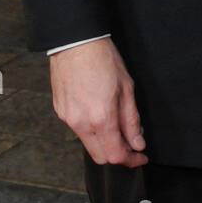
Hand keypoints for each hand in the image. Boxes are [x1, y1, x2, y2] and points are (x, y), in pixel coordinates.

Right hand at [49, 38, 147, 167]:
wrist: (75, 42)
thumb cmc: (103, 60)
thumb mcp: (127, 88)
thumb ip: (131, 120)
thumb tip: (137, 143)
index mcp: (101, 118)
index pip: (116, 155)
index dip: (131, 160)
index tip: (141, 156)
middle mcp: (81, 123)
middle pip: (100, 156)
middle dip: (117, 155)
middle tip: (131, 144)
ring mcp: (68, 119)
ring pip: (88, 144)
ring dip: (104, 142)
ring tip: (117, 125)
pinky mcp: (60, 112)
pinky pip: (78, 130)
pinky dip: (91, 130)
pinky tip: (100, 114)